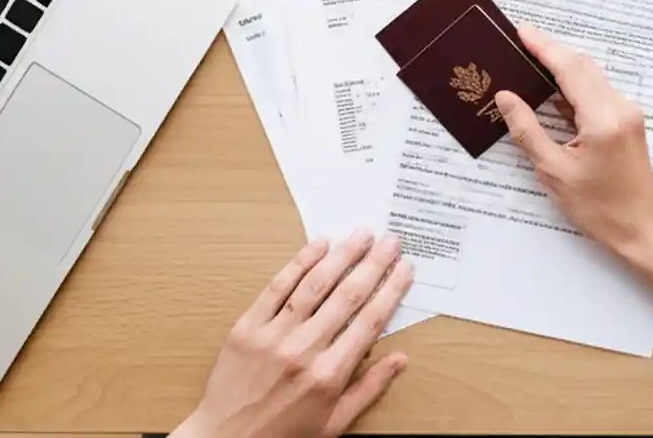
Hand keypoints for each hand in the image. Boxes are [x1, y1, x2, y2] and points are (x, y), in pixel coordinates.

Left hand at [173, 230, 413, 437]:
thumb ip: (369, 388)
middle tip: (390, 241)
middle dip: (373, 264)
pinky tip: (318, 245)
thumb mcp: (335, 423)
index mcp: (329, 375)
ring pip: (314, 285)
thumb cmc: (283, 435)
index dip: (391, 291)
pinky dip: (299, 263)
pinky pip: (277, 287)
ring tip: (360, 234)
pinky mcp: (247, 326)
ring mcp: (273, 335)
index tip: (405, 269)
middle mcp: (304, 350)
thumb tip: (400, 359)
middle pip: (347, 296)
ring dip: (341, 255)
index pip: (369, 322)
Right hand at [494, 24, 652, 261]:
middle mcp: (620, 109)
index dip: (543, 47)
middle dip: (550, 51)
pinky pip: (596, 92)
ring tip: (529, 60)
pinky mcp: (627, 122)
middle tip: (519, 41)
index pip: (569, 70)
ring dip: (561, 66)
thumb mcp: (554, 171)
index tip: (521, 32)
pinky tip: (550, 89)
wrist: (641, 229)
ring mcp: (627, 114)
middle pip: (582, 66)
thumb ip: (528, 131)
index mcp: (602, 119)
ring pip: (590, 76)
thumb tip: (506, 97)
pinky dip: (572, 85)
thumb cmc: (598, 208)